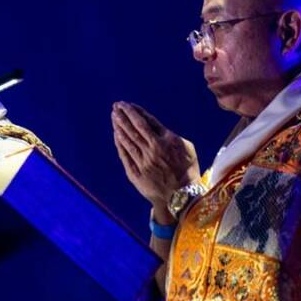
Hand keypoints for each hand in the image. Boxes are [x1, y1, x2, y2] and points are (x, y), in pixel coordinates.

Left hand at [112, 102, 200, 220]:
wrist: (182, 196)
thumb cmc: (187, 170)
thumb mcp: (186, 148)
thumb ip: (170, 135)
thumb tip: (154, 125)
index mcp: (168, 140)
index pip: (147, 121)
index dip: (135, 111)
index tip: (127, 105)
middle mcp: (154, 149)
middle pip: (135, 128)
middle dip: (124, 115)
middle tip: (116, 106)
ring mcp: (144, 162)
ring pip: (128, 140)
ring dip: (120, 126)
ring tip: (114, 116)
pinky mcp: (136, 173)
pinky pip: (125, 155)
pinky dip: (120, 143)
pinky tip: (116, 134)